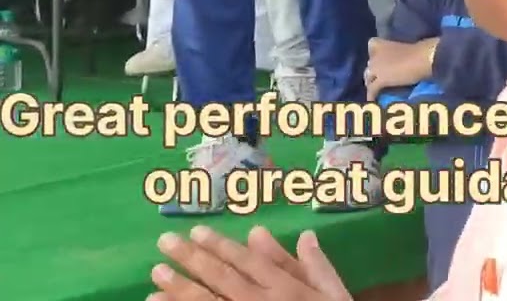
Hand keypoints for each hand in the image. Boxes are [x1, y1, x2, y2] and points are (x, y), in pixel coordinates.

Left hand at [148, 226, 351, 300]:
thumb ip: (316, 266)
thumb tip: (304, 233)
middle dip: (192, 259)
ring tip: (157, 273)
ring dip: (180, 288)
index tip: (197, 231)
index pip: (248, 262)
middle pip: (222, 278)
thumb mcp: (333, 293)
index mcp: (285, 289)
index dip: (221, 246)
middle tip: (165, 242)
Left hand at [364, 38, 436, 100]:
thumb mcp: (406, 48)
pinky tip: (373, 100)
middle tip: (380, 75)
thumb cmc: (419, 51)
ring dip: (371, 82)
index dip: (374, 51)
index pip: (372, 43)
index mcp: (383, 44)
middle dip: (374, 69)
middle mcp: (376, 55)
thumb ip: (399, 51)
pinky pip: (372, 90)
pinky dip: (372, 95)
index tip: (378, 55)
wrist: (423, 59)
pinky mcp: (380, 81)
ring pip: (368, 77)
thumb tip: (404, 56)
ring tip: (375, 88)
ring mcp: (376, 68)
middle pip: (370, 64)